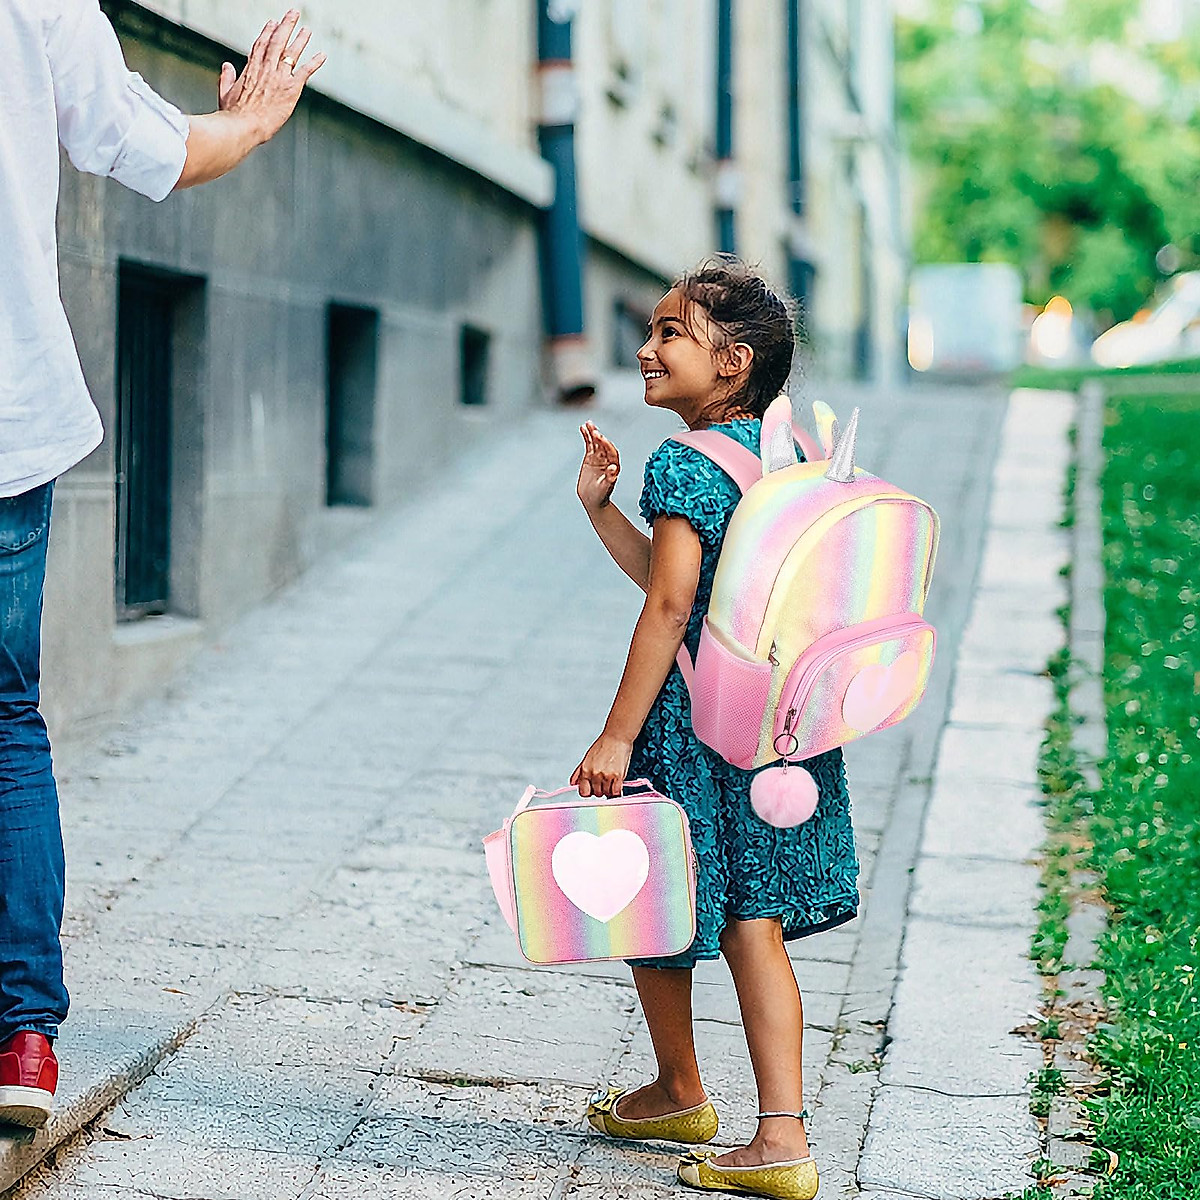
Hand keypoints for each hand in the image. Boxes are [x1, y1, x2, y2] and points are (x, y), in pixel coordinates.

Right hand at [217, 10, 325, 144]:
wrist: (243, 125)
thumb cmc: (233, 114)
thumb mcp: (225, 92)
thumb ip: (226, 77)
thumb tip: (227, 66)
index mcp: (250, 69)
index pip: (261, 45)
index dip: (268, 32)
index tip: (273, 23)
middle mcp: (266, 69)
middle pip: (277, 42)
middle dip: (286, 26)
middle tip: (293, 14)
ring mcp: (279, 77)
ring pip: (291, 53)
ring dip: (300, 40)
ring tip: (307, 30)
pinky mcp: (290, 89)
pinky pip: (305, 72)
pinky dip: (314, 63)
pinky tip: (322, 55)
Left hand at [571, 732, 632, 798]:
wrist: (617, 736)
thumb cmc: (603, 745)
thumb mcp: (587, 758)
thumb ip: (579, 772)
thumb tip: (573, 783)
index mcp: (585, 770)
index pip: (583, 792)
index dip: (588, 792)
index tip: (592, 789)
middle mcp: (594, 773)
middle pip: (596, 794)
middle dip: (600, 790)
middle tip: (604, 782)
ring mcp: (606, 775)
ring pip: (606, 793)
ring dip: (609, 790)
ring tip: (611, 780)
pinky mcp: (618, 775)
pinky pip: (616, 792)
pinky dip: (617, 791)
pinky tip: (617, 783)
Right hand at [577, 422, 620, 512]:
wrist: (592, 499)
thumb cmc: (601, 495)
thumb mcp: (605, 487)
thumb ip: (610, 477)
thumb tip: (614, 468)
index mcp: (614, 466)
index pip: (611, 452)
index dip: (606, 444)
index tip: (600, 438)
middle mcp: (608, 459)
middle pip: (604, 445)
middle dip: (599, 437)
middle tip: (593, 429)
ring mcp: (599, 457)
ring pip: (596, 442)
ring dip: (592, 432)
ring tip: (587, 424)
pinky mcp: (590, 457)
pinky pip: (589, 444)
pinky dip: (586, 436)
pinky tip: (582, 428)